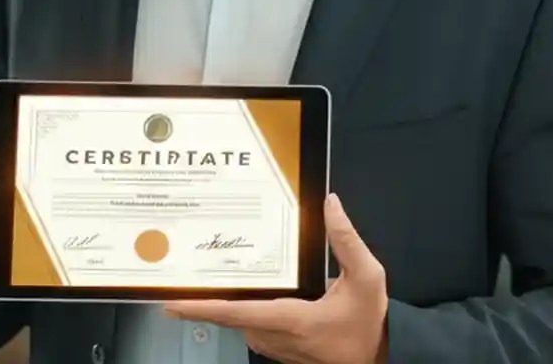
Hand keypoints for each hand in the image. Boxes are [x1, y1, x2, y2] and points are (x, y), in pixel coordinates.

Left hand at [164, 194, 388, 363]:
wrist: (379, 358)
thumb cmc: (370, 322)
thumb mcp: (368, 277)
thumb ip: (346, 240)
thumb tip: (330, 204)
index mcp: (293, 320)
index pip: (236, 313)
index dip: (201, 307)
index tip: (173, 302)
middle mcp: (276, 338)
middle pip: (230, 317)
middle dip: (206, 299)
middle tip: (186, 275)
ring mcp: (276, 349)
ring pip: (238, 324)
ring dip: (226, 305)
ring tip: (210, 279)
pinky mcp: (278, 352)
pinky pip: (250, 330)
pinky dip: (241, 313)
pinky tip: (245, 294)